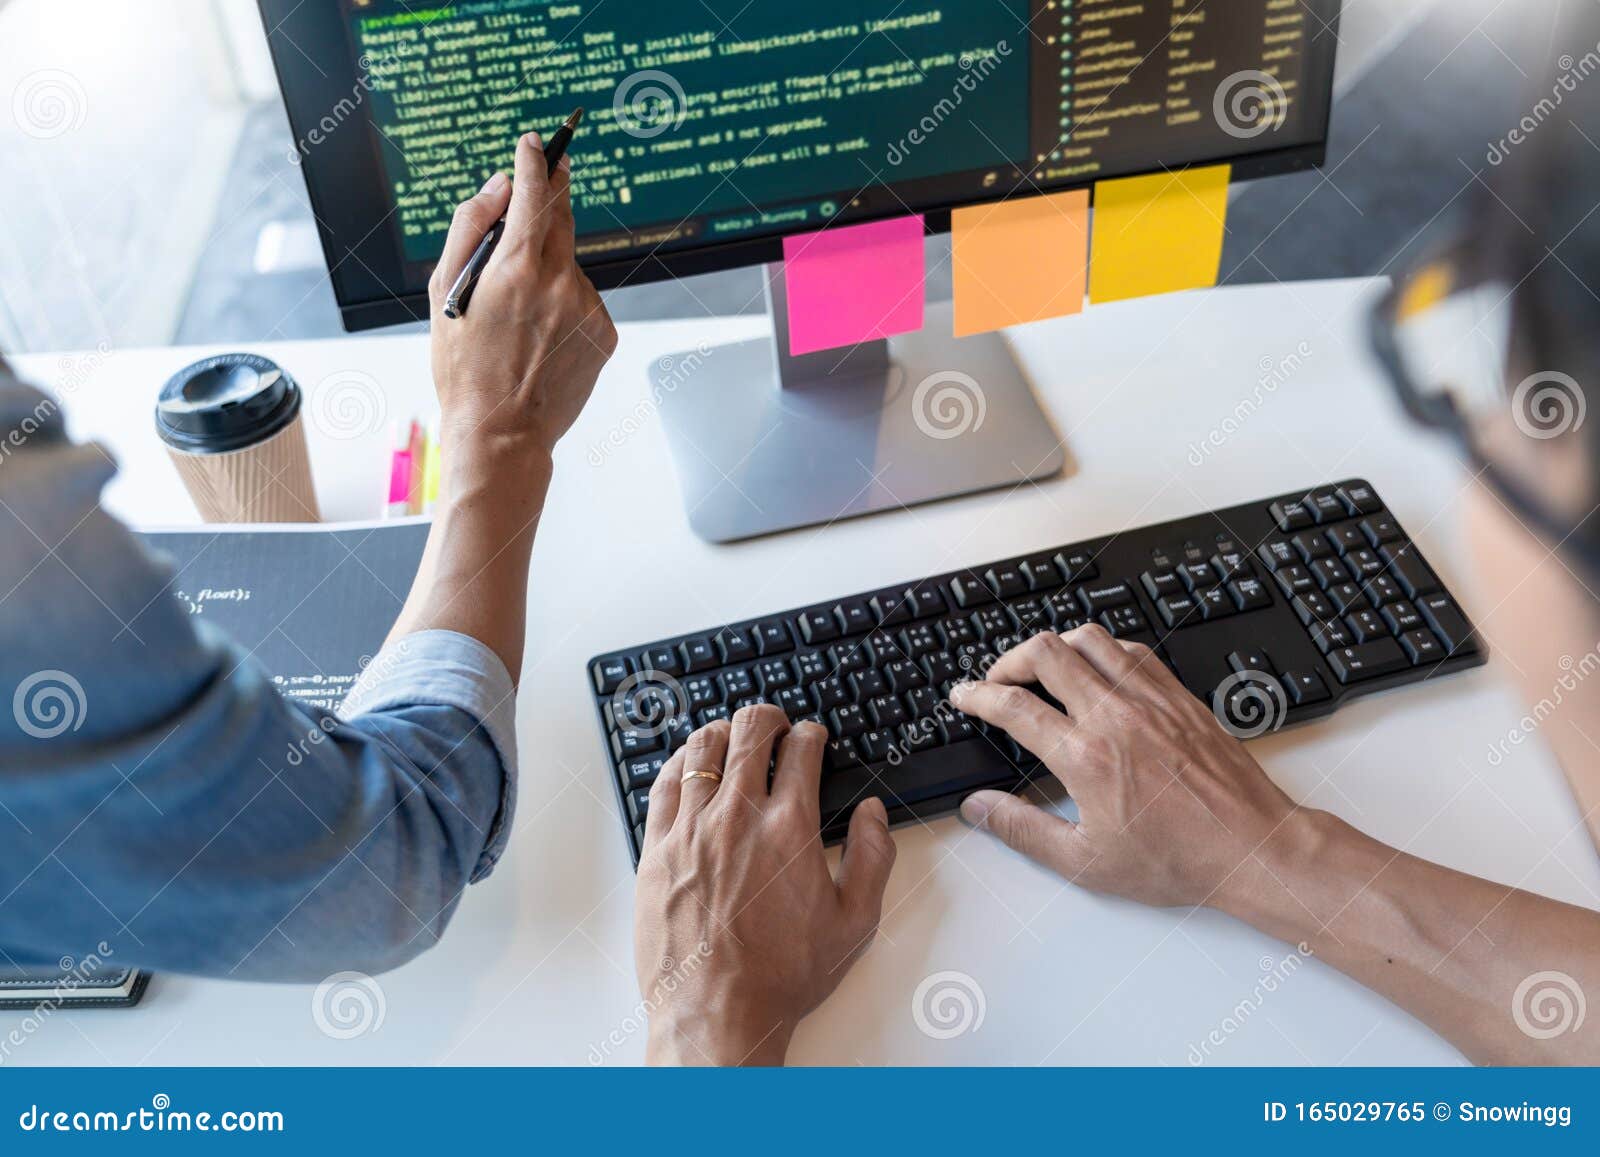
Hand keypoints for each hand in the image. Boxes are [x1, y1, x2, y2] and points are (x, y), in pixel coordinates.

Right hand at [428, 132, 616, 458]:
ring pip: (570, 267)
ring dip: (549, 271)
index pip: (534, 191)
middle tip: (550, 171)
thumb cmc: (462, 367)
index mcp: (516, 268)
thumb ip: (469, 228)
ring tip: (520, 317)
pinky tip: (542, 338)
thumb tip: (498, 186)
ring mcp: (588, 308)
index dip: (534, 161)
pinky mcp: (606, 332)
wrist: (502, 433)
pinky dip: (565, 306)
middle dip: (553, 193)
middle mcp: (560, 283)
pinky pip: (584, 301)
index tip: (535, 143)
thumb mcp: (445, 293)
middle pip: (562, 217)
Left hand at [633, 706, 896, 1064]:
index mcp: (790, 828)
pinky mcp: (656, 849)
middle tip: (775, 723)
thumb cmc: (783, 975)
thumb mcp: (854, 923)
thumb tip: (873, 814)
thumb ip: (873, 858)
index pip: (801, 750)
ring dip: (723, 731)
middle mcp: (738, 816)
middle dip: (768, 716)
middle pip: (749, 731)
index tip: (812, 738)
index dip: (811, 733)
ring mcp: (691, 829)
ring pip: (701, 748)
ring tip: (732, 735)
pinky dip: (680, 762)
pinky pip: (663, 783)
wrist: (716, 1012)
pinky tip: (689, 764)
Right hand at [951, 626, 1301, 908]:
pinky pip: (1132, 650)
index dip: (977, 695)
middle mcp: (1116, 716)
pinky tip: (1098, 669)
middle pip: (1045, 653)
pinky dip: (1103, 649)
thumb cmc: (1178, 860)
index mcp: (1086, 757)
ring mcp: (1151, 700)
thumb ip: (1022, 830)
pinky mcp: (1179, 697)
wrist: (1251, 849)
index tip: (964, 696)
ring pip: (1089, 639)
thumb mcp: (1085, 861)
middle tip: (998, 680)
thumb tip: (979, 808)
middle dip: (1008, 660)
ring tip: (1042, 668)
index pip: (1014, 706)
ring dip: (1055, 646)